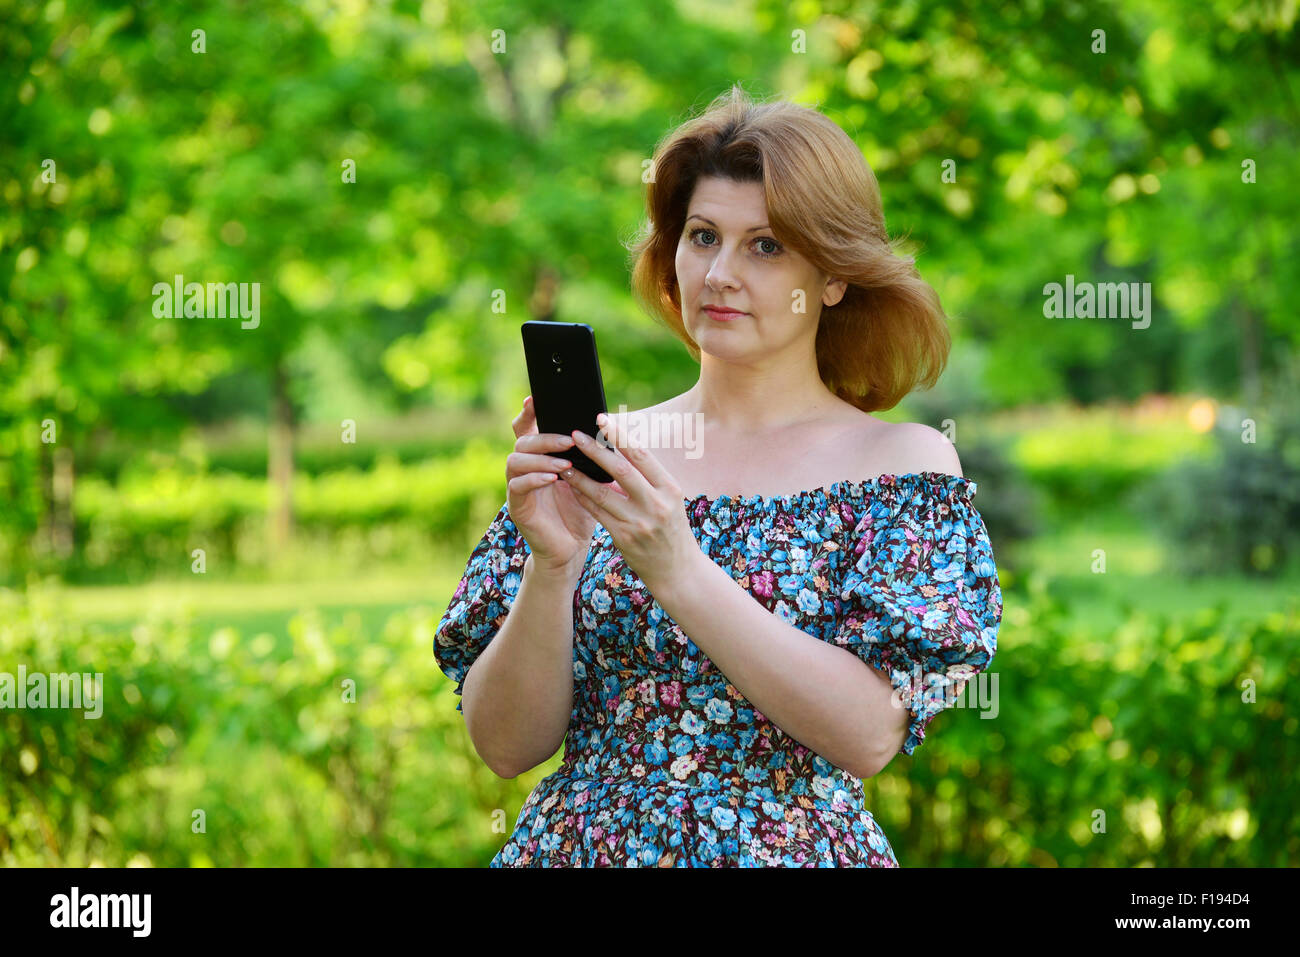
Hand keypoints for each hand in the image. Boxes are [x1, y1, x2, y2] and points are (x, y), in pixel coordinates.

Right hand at [506, 396, 596, 573]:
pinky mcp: (517, 506)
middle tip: (569, 440)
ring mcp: (518, 487)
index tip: (535, 398)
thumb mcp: (588, 478)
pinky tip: (552, 479)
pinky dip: (534, 479)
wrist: (571, 549)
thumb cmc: (582, 511)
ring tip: (565, 463)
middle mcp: (524, 469)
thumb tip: (607, 426)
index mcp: (539, 458)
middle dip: (545, 437)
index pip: (527, 428)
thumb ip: (588, 455)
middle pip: (522, 441)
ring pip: (515, 461)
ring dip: (541, 458)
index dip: (528, 412)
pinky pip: (517, 486)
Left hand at [559, 412, 700, 592]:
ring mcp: (639, 523)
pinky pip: (597, 513)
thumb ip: (648, 479)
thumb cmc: (672, 529)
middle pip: (620, 470)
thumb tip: (620, 448)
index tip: (602, 419)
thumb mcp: (670, 500)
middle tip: (576, 434)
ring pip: (602, 493)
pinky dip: (583, 498)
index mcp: (670, 489)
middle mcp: (656, 505)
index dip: (620, 434)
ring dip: (580, 476)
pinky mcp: (623, 538)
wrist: (678, 571)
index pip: (642, 455)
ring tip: (564, 462)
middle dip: (595, 450)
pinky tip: (571, 487)